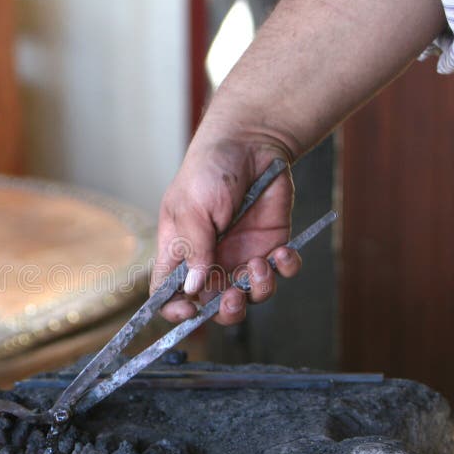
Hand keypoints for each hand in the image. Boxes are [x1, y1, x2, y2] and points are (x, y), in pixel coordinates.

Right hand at [152, 135, 301, 324]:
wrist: (252, 143)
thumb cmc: (210, 169)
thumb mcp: (193, 206)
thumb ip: (194, 247)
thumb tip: (194, 287)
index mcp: (181, 252)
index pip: (168, 292)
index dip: (175, 309)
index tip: (190, 310)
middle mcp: (211, 260)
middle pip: (213, 306)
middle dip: (225, 310)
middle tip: (234, 295)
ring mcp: (242, 256)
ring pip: (251, 296)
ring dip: (258, 288)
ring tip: (261, 262)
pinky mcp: (271, 246)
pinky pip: (282, 273)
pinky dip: (285, 268)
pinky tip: (283, 251)